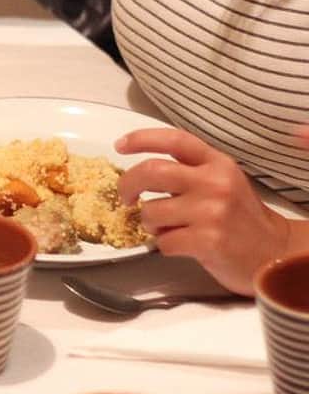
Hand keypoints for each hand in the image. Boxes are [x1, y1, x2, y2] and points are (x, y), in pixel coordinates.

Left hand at [116, 128, 290, 294]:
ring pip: (151, 211)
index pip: (174, 140)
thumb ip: (189, 172)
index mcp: (217, 163)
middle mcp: (215, 182)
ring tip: (168, 228)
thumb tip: (140, 173)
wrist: (274, 255)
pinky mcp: (207, 241)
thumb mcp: (222, 182)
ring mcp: (211, 212)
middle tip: (126, 197)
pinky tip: (182, 245)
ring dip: (150, 224)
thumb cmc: (239, 217)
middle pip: (151, 171)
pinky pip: (163, 241)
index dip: (141, 139)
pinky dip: (164, 245)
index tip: (120, 145)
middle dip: (128, 185)